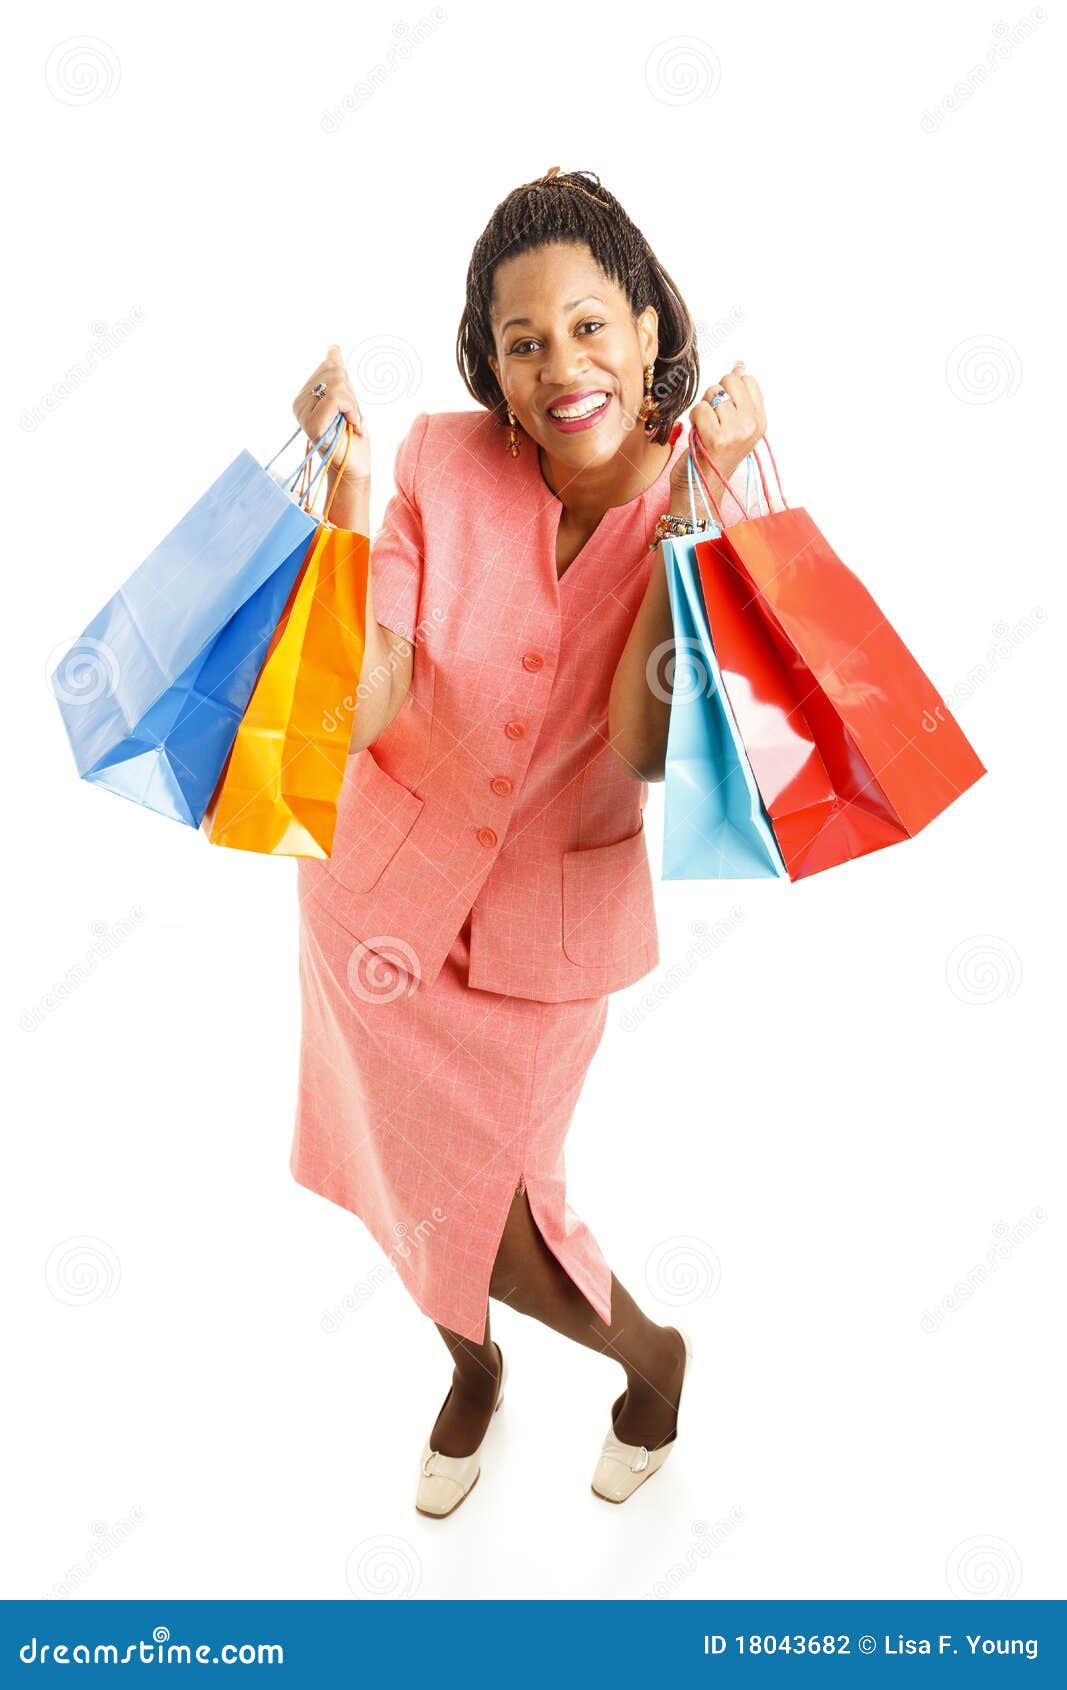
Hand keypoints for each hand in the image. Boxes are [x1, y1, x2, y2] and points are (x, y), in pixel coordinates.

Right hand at [292, 345, 369, 484]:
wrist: (356, 465)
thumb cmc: (352, 436)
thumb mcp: (348, 399)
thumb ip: (338, 375)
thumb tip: (333, 348)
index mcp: (305, 395)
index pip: (330, 366)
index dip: (348, 385)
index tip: (349, 409)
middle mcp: (299, 402)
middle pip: (334, 372)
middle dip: (352, 394)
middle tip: (352, 417)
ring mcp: (303, 413)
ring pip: (337, 384)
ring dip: (354, 405)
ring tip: (352, 423)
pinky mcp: (311, 423)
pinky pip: (336, 398)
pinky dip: (352, 411)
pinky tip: (352, 425)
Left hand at [669, 361, 765, 505]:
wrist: (701, 489)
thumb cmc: (714, 456)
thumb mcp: (734, 426)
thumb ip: (738, 397)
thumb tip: (740, 366)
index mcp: (759, 421)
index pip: (747, 380)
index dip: (729, 387)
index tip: (723, 406)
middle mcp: (751, 425)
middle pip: (729, 381)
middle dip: (715, 394)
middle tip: (712, 419)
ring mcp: (735, 432)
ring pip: (713, 394)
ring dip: (703, 409)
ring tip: (705, 429)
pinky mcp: (716, 438)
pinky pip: (700, 408)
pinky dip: (694, 419)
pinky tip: (698, 434)